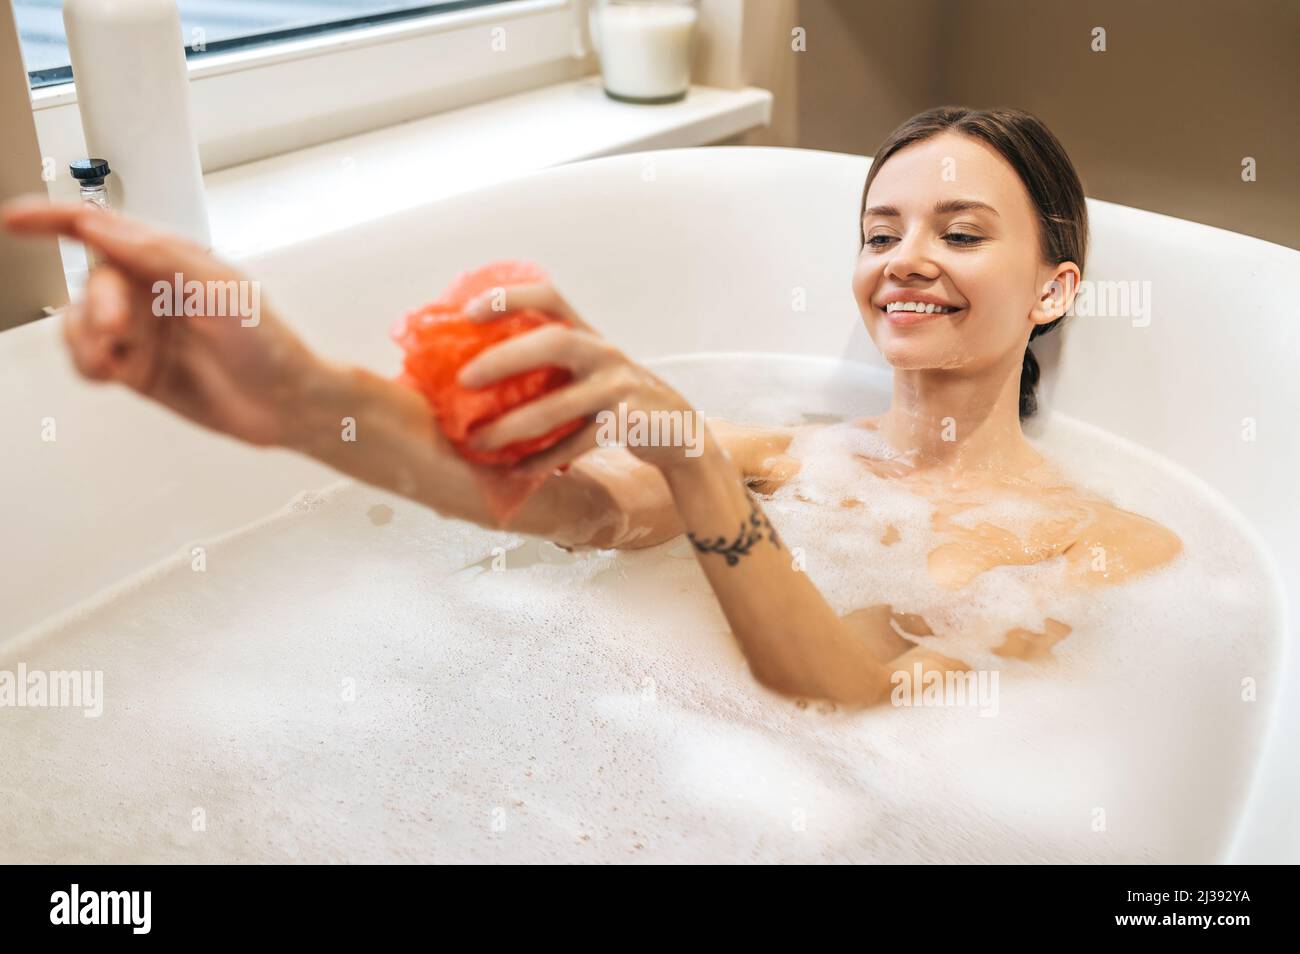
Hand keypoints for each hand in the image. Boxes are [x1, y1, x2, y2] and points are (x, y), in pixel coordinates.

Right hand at [1, 198, 318, 446]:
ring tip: (114, 359)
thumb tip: (101, 226)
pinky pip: (86, 359)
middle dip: (97, 305)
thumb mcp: (220, 289)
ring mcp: (141, 331)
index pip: (103, 228)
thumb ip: (158, 254)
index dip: (54, 218)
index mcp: (172, 260)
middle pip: (92, 283)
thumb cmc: (270, 343)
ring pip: (78, 323)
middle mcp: (152, 292)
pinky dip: (87, 364)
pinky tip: (112, 371)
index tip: (15, 217)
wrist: (286, 405)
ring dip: (85, 339)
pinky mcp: (135, 368)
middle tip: (119, 328)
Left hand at [456, 283, 704, 473]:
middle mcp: (604, 353)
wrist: (680, 432)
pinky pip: (576, 444)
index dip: (510, 297)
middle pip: (554, 341)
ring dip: (512, 426)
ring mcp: (618, 388)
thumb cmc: (618, 399)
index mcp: (589, 334)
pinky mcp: (627, 423)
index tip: (469, 310)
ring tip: (478, 441)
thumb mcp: (591, 369)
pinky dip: (544, 459)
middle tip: (464, 379)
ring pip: (558, 406)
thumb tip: (478, 372)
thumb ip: (552, 364)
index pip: (550, 297)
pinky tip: (518, 470)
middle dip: (505, 358)